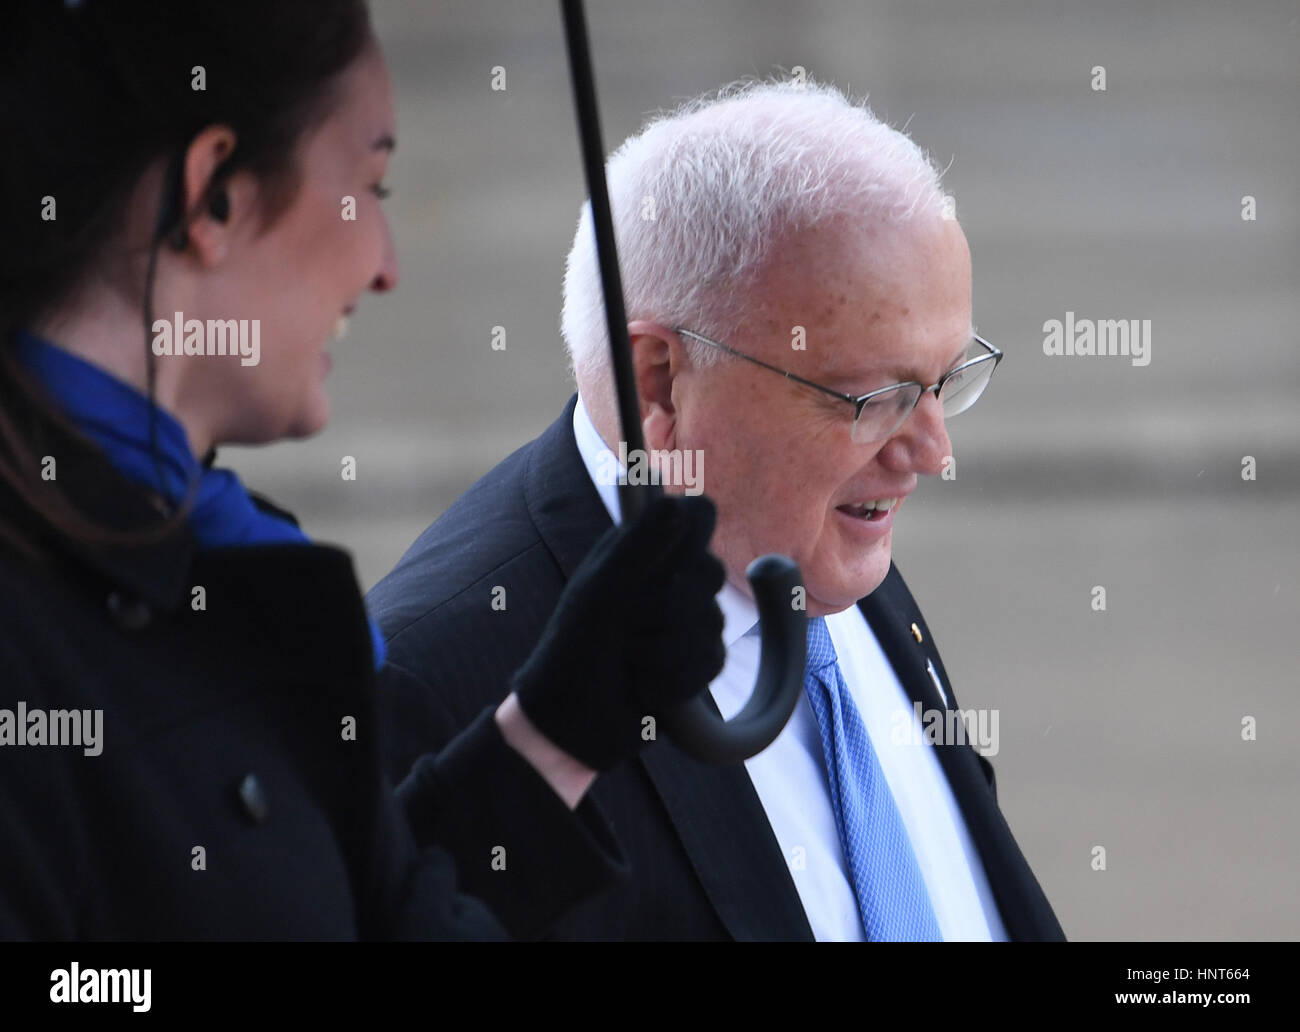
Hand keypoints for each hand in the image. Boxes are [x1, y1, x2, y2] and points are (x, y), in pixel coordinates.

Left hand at [512, 494, 726, 770]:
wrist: (571, 727)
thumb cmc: (572, 652)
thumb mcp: (599, 593)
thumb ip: (638, 547)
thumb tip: (676, 503)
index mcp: (640, 550)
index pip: (697, 513)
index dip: (693, 534)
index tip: (666, 565)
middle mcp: (668, 579)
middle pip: (712, 572)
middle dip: (669, 609)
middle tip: (628, 626)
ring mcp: (685, 621)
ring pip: (714, 623)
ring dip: (665, 651)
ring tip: (630, 662)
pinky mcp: (697, 662)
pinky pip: (713, 662)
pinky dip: (675, 680)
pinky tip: (645, 686)